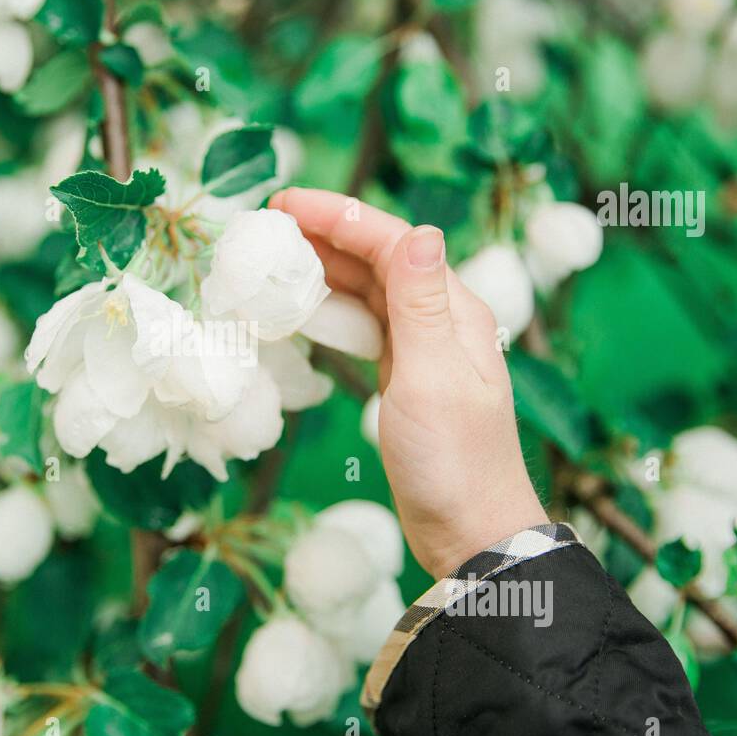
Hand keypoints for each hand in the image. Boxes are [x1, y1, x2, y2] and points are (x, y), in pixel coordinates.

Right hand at [268, 188, 547, 578]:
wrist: (470, 531)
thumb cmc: (452, 461)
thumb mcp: (431, 380)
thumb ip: (421, 306)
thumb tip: (420, 230)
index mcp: (453, 311)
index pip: (393, 243)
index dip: (339, 216)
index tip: (284, 204)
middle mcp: (441, 320)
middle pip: (379, 258)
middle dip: (325, 234)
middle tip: (266, 225)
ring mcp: (423, 348)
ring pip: (369, 290)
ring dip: (325, 269)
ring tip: (275, 258)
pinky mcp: (405, 376)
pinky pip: (365, 325)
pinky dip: (332, 310)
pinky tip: (303, 309)